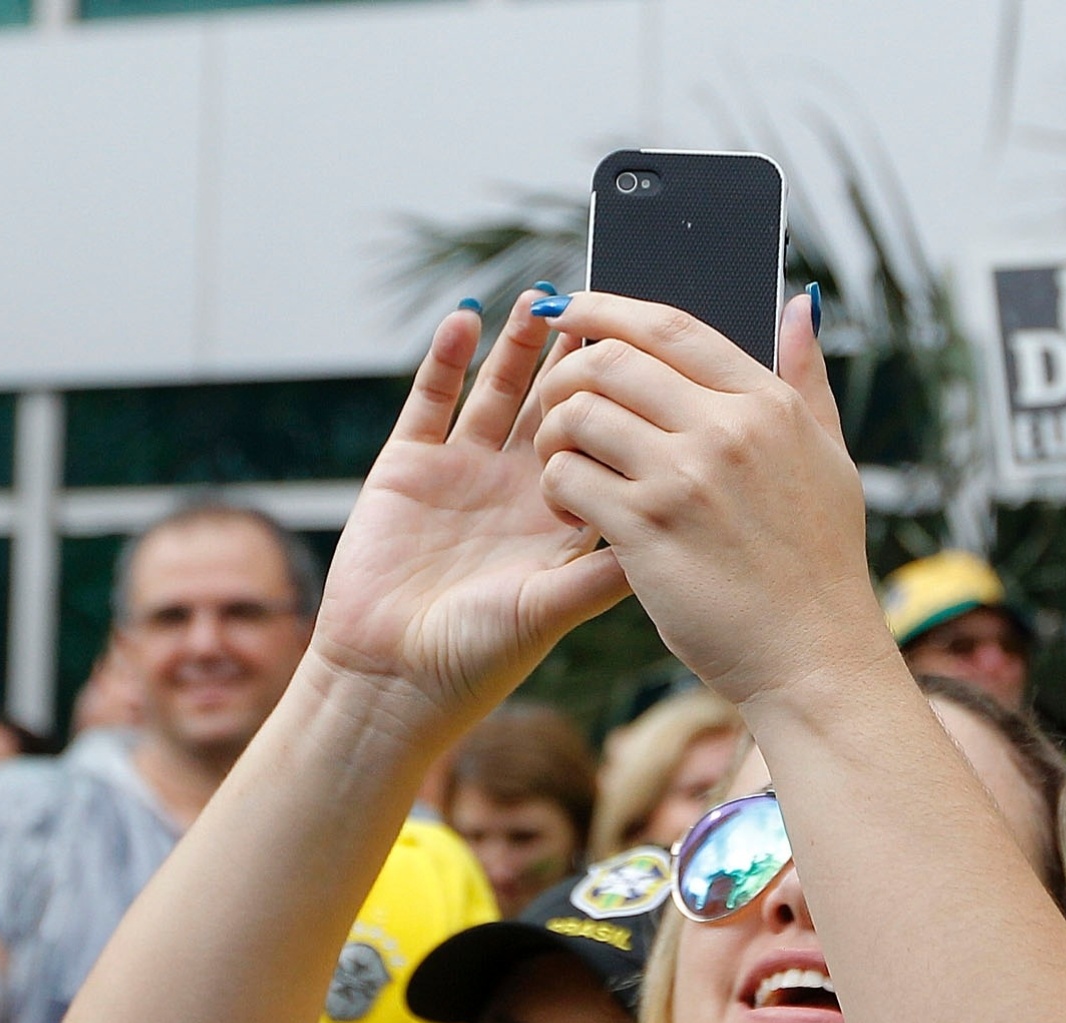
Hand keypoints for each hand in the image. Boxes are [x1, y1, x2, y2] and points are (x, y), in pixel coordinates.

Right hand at [310, 291, 629, 738]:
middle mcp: (520, 487)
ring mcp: (464, 472)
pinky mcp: (408, 466)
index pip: (608, 441)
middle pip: (559, 403)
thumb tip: (676, 529)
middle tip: (603, 302)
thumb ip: (604, 570)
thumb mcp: (551, 610)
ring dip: (520, 345)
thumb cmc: (477, 658)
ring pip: (499, 390)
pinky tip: (466, 319)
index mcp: (565, 517)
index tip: (652, 351)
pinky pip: (429, 400)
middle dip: (580, 355)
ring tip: (543, 297)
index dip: (627, 397)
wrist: (389, 681)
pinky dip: (446, 360)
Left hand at [532, 292, 889, 707]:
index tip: (569, 308)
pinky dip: (556, 486)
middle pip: (611, 359)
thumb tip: (797, 306)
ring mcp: (685, 478)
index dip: (606, 307)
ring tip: (564, 463)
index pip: (670, 326)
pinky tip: (572, 508)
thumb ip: (806, 378)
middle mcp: (727, 429)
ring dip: (553, 432)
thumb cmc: (821, 565)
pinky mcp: (648, 530)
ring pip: (578, 413)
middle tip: (556, 404)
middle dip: (564, 373)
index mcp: (767, 404)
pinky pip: (568, 476)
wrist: (815, 657)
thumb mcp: (830, 457)